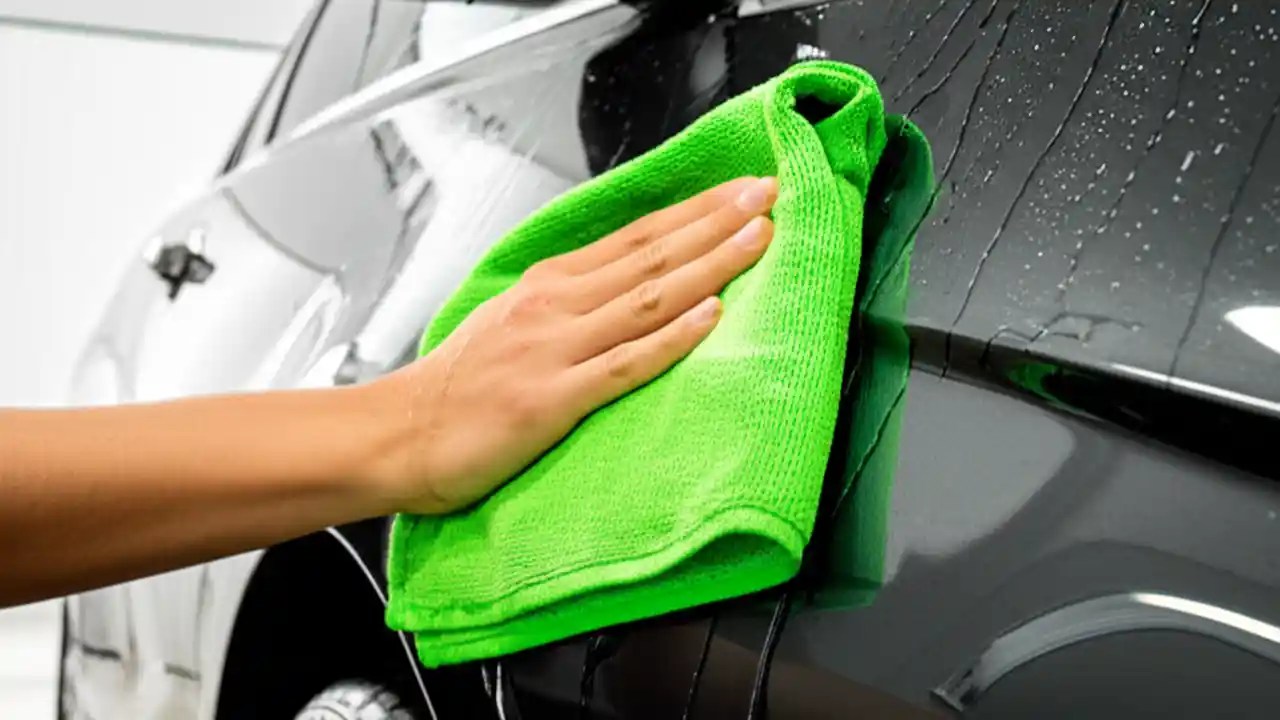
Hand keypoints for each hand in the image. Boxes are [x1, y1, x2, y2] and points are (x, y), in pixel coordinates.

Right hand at [367, 176, 778, 513]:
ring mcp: (553, 349)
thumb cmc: (456, 386)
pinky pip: (624, 363)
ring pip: (647, 296)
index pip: (636, 236)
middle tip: (767, 193)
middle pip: (651, 254)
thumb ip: (567, 302)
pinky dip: (671, 336)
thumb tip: (623, 285)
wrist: (397, 435)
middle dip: (716, 220)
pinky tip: (711, 314)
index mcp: (548, 285)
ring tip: (758, 237)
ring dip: (710, 262)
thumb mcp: (511, 320)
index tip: (741, 191)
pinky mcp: (550, 400)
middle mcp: (555, 305)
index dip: (694, 211)